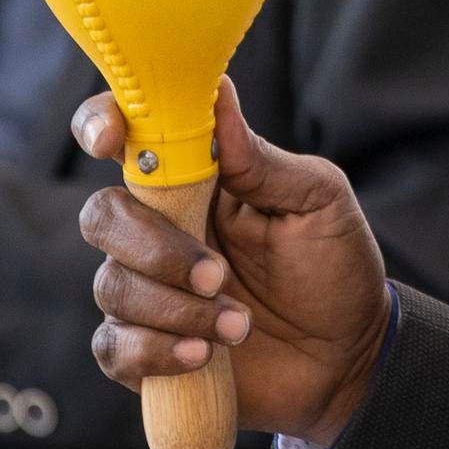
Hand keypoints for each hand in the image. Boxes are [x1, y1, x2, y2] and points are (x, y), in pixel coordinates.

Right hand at [80, 80, 388, 447]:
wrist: (347, 355)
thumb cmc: (333, 267)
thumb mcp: (318, 202)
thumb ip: (261, 159)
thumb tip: (219, 93)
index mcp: (196, 180)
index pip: (127, 138)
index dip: (101, 126)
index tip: (111, 140)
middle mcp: (161, 228)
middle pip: (103, 215)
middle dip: (152, 247)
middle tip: (218, 275)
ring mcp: (147, 289)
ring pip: (113, 286)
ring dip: (177, 309)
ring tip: (240, 325)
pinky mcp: (145, 348)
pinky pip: (114, 347)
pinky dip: (156, 351)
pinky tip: (203, 355)